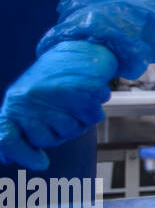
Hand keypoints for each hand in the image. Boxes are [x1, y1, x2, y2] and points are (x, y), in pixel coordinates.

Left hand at [0, 41, 116, 163]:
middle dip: (57, 132)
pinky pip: (91, 118)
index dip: (20, 154)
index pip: (7, 137)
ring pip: (70, 131)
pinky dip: (93, 111)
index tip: (40, 163)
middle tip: (61, 112)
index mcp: (15, 101)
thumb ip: (16, 128)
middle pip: (45, 139)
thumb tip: (7, 157)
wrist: (83, 44)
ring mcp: (56, 96)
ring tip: (75, 102)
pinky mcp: (82, 91)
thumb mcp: (26, 99)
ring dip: (77, 121)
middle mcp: (31, 99)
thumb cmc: (56, 74)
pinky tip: (89, 98)